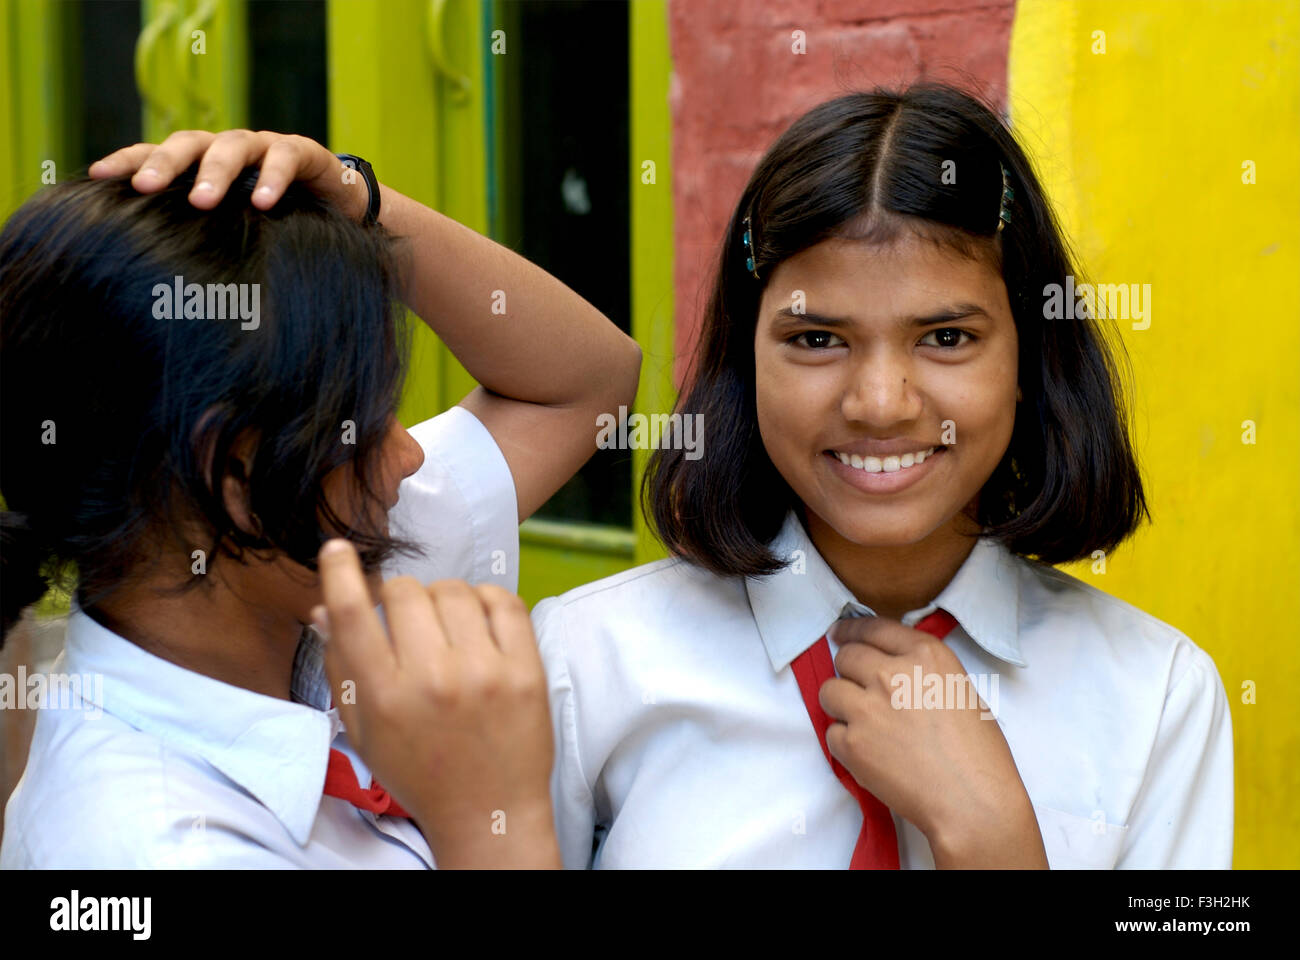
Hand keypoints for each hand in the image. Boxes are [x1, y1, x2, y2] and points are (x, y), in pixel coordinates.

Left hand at [88, 129, 370, 221]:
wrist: (346, 219)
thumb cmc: (284, 233)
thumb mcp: (238, 239)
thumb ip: (206, 248)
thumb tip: (159, 297)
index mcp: (205, 167)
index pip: (158, 155)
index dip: (128, 162)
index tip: (98, 178)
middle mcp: (230, 152)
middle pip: (189, 143)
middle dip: (165, 163)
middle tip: (144, 188)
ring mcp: (266, 148)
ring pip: (233, 146)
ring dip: (215, 171)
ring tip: (202, 201)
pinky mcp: (304, 152)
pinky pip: (284, 157)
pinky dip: (274, 178)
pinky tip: (264, 202)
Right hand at [313, 538, 559, 868]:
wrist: (488, 810)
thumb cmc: (420, 772)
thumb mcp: (365, 732)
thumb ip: (341, 669)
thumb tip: (322, 609)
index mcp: (385, 697)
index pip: (354, 615)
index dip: (340, 573)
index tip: (337, 549)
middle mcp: (432, 679)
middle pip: (406, 592)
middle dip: (400, 596)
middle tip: (409, 621)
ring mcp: (484, 673)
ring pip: (454, 590)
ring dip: (443, 599)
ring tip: (446, 627)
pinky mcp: (525, 670)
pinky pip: (504, 601)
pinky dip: (487, 600)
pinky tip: (479, 622)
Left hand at [821, 616, 1047, 867]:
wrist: (972, 802)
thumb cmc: (979, 753)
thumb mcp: (959, 690)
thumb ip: (921, 671)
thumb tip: (891, 668)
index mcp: (926, 655)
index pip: (874, 627)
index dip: (852, 629)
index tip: (840, 633)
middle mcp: (891, 674)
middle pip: (845, 656)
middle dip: (847, 669)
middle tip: (857, 686)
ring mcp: (867, 708)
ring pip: (829, 690)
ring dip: (840, 703)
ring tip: (861, 722)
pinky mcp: (851, 743)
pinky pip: (831, 731)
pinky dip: (844, 741)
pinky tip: (867, 753)